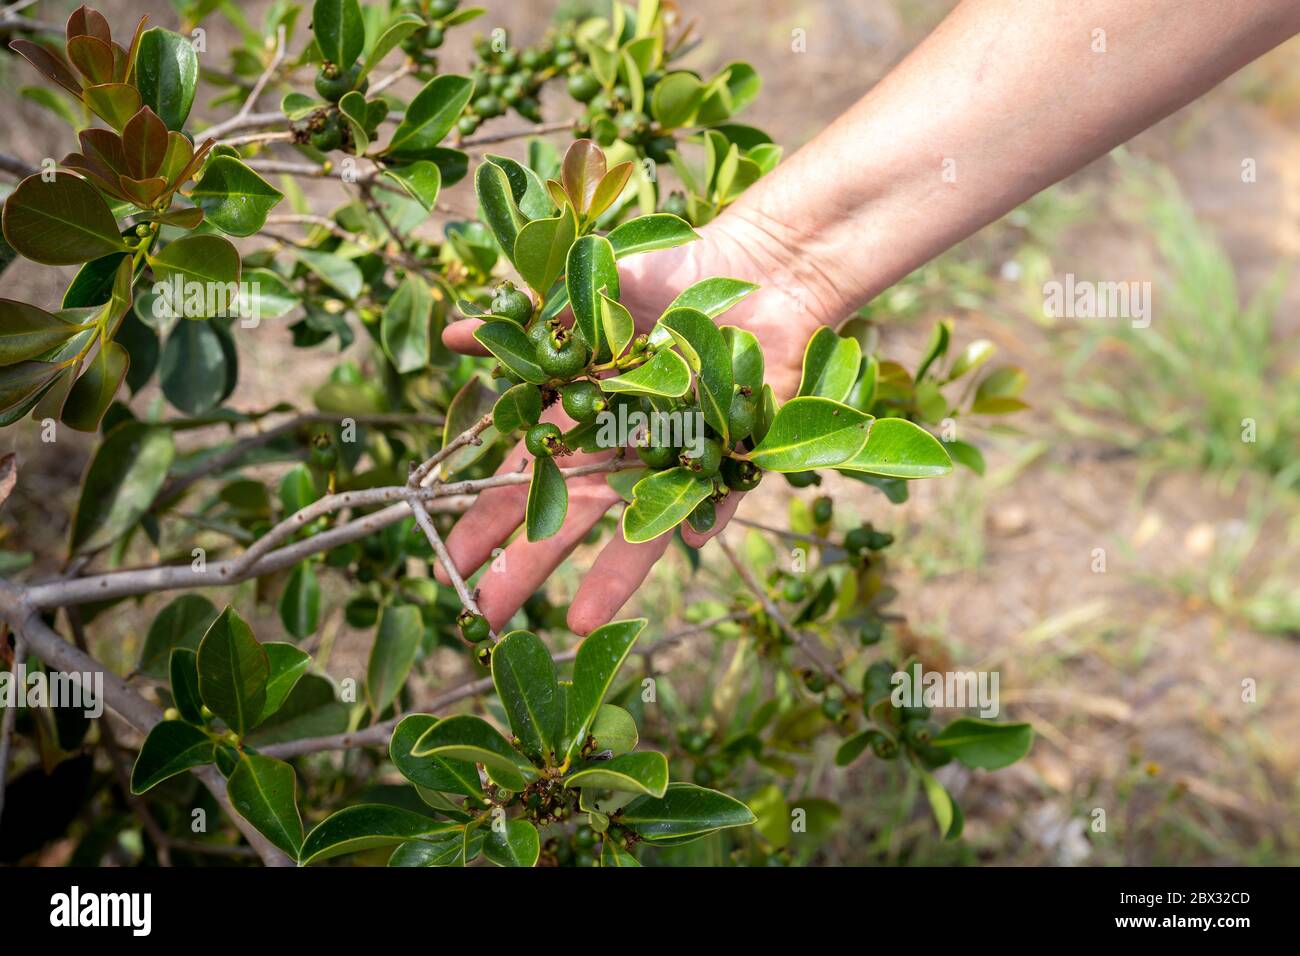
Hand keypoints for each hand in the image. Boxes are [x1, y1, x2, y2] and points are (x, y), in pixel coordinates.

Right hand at [436, 217, 825, 633]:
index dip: (487, 521)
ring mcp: (672, 462)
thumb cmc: (660, 280)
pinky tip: (687, 540)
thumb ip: (522, 324)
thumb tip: (449, 335)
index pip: (522, 480)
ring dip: (610, 578)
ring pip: (637, 531)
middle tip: (487, 615)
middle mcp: (620, 451)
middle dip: (525, 566)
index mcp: (577, 418)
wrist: (752, 269)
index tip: (450, 562)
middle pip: (568, 519)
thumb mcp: (581, 295)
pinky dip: (703, 517)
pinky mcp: (731, 461)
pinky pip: (716, 499)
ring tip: (577, 626)